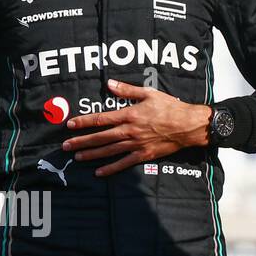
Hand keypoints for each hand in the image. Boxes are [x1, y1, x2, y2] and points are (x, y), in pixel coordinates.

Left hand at [62, 79, 210, 175]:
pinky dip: (111, 168)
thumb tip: (109, 83)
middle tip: (66, 145)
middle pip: (100, 137)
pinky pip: (124, 163)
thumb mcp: (148, 93)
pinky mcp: (144, 155)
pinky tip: (98, 172)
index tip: (70, 125)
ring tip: (77, 157)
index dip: (84, 122)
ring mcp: (136, 144)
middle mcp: (129, 131)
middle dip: (81, 141)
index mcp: (129, 115)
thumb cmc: (169, 107)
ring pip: (109, 151)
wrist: (188, 125)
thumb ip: (127, 90)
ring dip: (92, 154)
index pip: (101, 119)